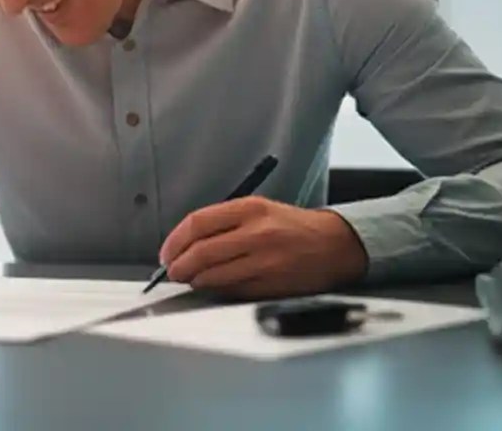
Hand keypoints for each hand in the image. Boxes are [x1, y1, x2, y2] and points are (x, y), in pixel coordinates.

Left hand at [159, 196, 367, 298]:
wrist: (335, 244)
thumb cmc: (292, 227)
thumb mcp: (258, 210)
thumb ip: (223, 223)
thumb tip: (185, 245)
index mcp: (250, 209)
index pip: (197, 223)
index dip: (174, 241)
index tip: (166, 253)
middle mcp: (256, 233)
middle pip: (201, 253)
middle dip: (179, 266)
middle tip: (172, 272)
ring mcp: (265, 261)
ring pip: (213, 276)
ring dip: (195, 281)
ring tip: (192, 280)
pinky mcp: (272, 285)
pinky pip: (232, 291)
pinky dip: (217, 290)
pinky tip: (214, 287)